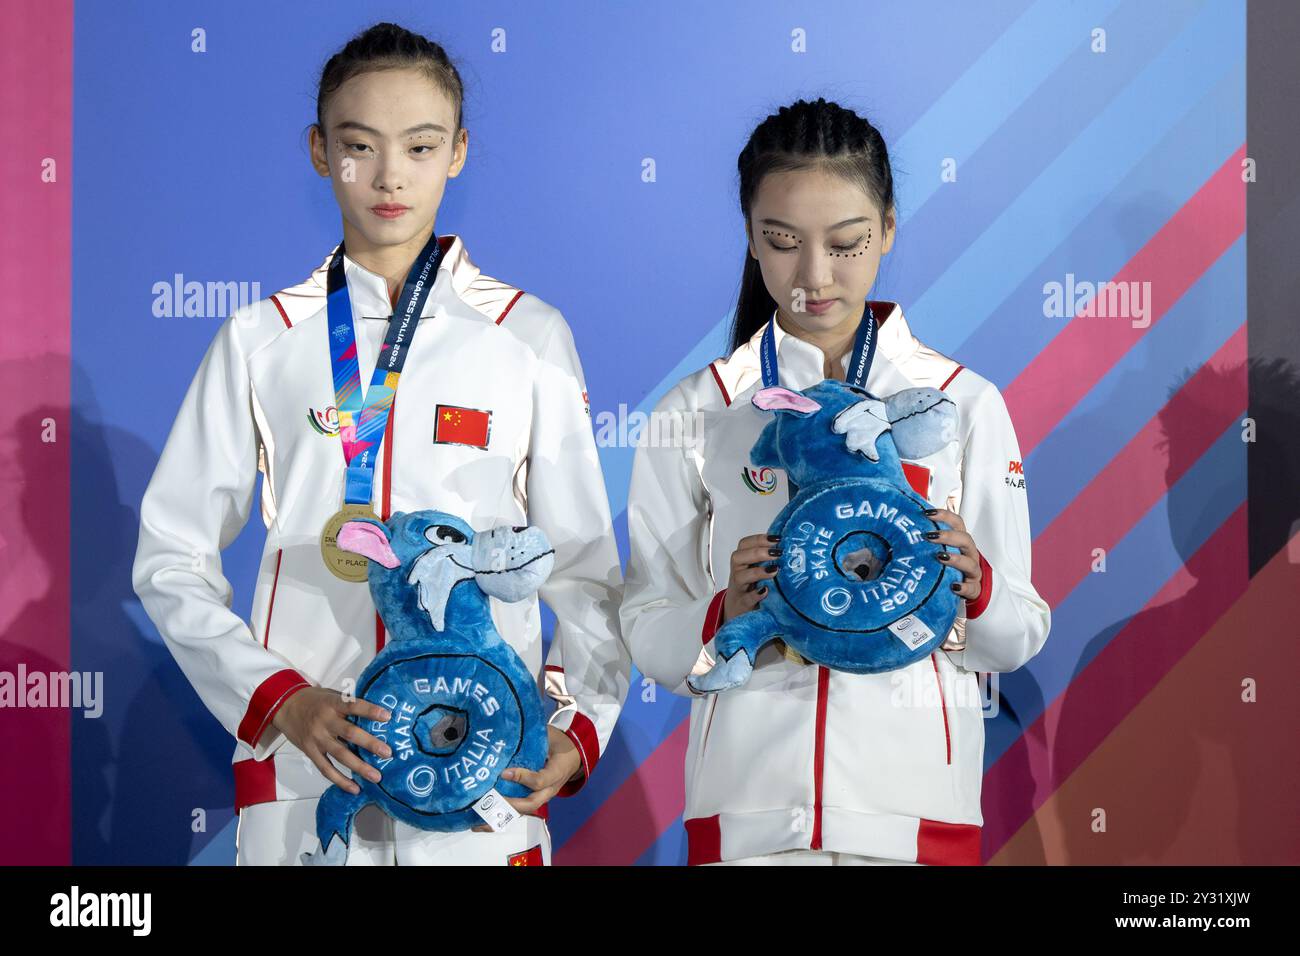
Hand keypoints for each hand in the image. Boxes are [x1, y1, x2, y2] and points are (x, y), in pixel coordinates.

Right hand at [271, 686, 392, 794]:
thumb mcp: (331, 694)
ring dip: (360, 767)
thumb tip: (376, 714)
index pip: (353, 705)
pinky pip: (326, 769)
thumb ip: (348, 704)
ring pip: (340, 755)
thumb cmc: (314, 700)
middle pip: (350, 733)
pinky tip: (355, 788)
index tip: (387, 716)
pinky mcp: (310, 752)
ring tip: (376, 776)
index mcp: (332, 704)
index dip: (370, 711)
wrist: (284, 706)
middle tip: (387, 753)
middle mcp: (325, 722)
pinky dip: (340, 780)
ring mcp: (317, 738)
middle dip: (370, 744)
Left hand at [471, 726, 582, 830]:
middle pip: (532, 804)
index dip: (522, 778)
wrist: (574, 755)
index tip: (504, 773)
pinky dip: (505, 813)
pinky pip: (521, 808)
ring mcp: (544, 795)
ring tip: (483, 817)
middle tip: (490, 801)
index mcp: (557, 771)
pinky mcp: (536, 797)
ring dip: (504, 814)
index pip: (540, 780)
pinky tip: (488, 815)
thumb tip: (510, 730)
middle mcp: (551, 788)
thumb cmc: (560, 743)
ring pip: (525, 810)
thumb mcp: (551, 736)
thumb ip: (535, 736)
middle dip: (509, 805)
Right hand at [722, 532, 781, 624]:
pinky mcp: (742, 604)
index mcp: (742, 560)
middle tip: (778, 553)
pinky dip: (755, 595)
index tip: (778, 539)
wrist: (739, 608)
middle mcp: (737, 572)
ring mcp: (739, 588)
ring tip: (775, 570)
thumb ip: (767, 558)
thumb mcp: (756, 569)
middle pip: (738, 557)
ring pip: (740, 576)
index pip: (744, 544)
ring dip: (757, 572)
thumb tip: (791, 545)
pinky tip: (766, 591)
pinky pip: (746, 599)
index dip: (759, 539)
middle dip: (758, 552)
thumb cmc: (752, 584)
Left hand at [923, 508, 982, 601]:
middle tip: (929, 536)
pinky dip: (964, 587)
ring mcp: (972, 571)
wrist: (961, 587)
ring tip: (941, 557)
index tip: (927, 513)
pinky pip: (971, 588)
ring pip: (970, 563)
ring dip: (956, 559)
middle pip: (965, 539)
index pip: (957, 523)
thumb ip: (924, 539)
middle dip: (948, 536)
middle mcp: (969, 553)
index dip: (944, 516)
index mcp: (960, 541)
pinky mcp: (972, 588)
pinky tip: (954, 586)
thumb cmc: (946, 565)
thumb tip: (897, 526)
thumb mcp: (935, 549)